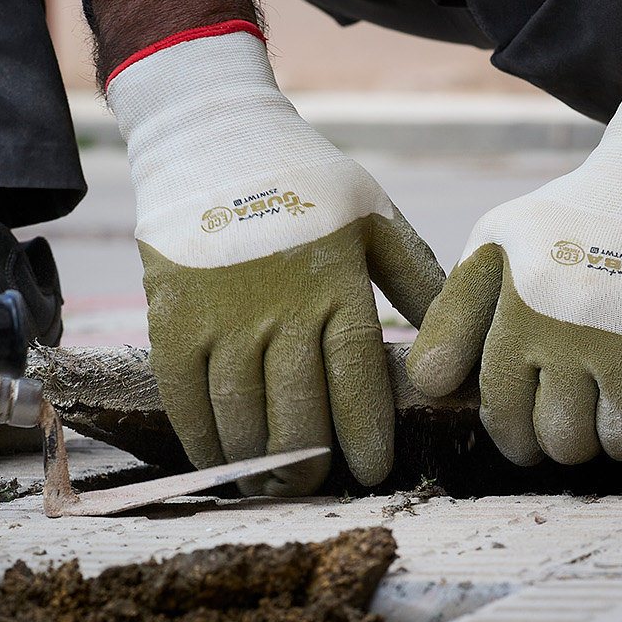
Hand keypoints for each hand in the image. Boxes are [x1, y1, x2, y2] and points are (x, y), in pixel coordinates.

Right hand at [106, 23, 443, 492]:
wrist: (211, 136)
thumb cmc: (304, 177)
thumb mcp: (371, 213)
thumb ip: (413, 275)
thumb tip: (448, 336)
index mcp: (335, 285)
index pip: (356, 379)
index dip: (365, 433)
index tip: (373, 470)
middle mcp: (279, 308)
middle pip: (298, 410)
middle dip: (310, 462)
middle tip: (317, 485)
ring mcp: (221, 316)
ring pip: (242, 413)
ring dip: (257, 461)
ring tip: (270, 485)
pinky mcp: (173, 318)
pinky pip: (186, 395)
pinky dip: (203, 437)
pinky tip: (220, 460)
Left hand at [406, 70, 621, 467]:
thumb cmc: (568, 227)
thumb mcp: (494, 248)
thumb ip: (454, 317)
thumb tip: (429, 385)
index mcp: (521, 312)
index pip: (506, 415)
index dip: (515, 438)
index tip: (527, 439)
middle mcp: (574, 331)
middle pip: (563, 441)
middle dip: (566, 440)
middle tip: (578, 417)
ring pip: (621, 445)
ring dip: (619, 440)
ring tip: (618, 408)